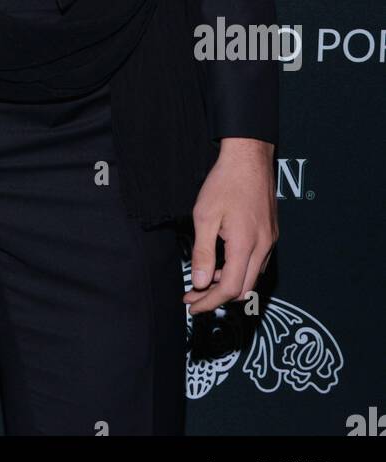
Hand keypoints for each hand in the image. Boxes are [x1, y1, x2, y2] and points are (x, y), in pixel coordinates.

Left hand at [184, 137, 277, 314]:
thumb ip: (203, 253)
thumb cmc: (225, 182)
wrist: (249, 157)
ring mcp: (270, 240)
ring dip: (229, 284)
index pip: (230, 289)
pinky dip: (239, 269)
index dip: (209, 301)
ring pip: (252, 277)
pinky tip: (222, 261)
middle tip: (194, 294)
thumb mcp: (205, 216)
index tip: (191, 304)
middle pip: (243, 289)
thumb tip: (200, 283)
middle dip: (217, 297)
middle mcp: (263, 247)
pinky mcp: (271, 233)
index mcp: (246, 245)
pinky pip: (257, 262)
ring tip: (204, 278)